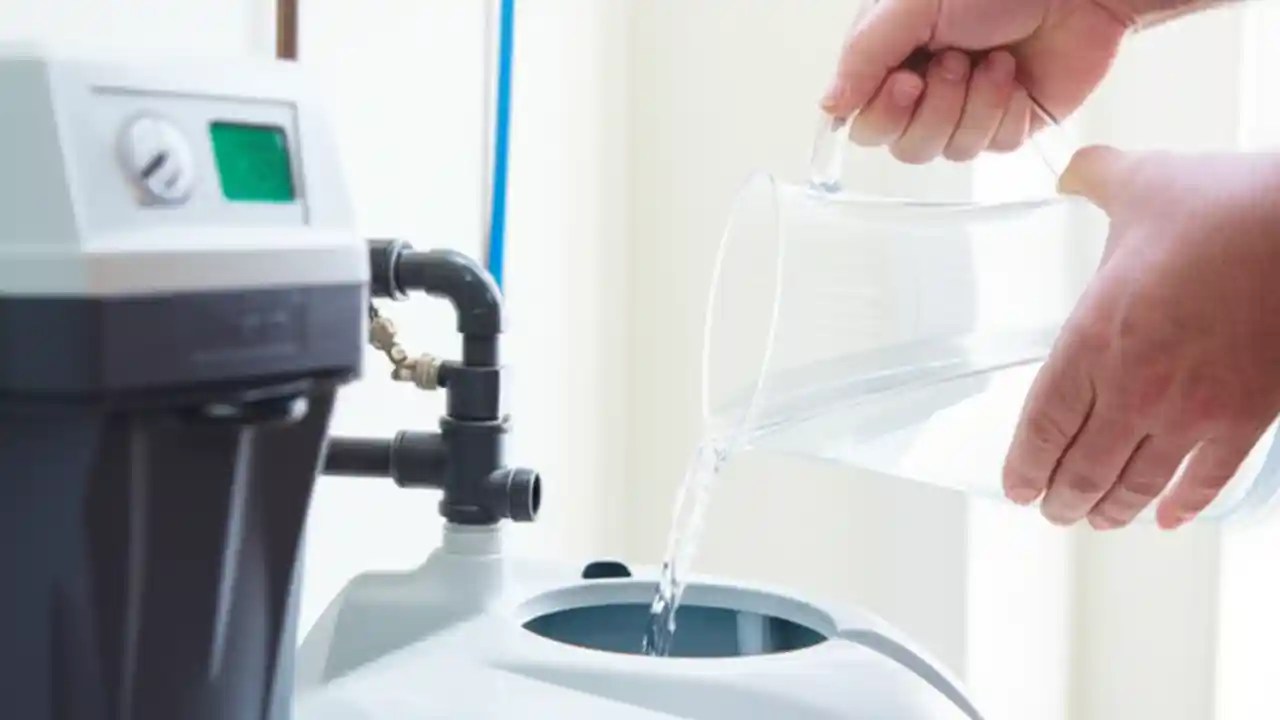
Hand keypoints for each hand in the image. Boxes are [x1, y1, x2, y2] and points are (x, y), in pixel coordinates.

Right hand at [822, 0, 1131, 161]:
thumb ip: (863, 56)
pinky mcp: (1010, 123)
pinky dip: (1004, 112)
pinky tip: (1016, 77)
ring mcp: (969, 110)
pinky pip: (993, 147)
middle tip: (957, 62)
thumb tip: (830, 106)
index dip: (884, 113)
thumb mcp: (911, 6)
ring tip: (994, 61)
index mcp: (893, 60)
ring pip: (950, 152)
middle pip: (904, 147)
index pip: (865, 123)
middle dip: (935, 109)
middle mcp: (926, 90)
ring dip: (973, 106)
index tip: (907, 79)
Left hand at [1002, 148, 1279, 528]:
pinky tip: (1170, 517)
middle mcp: (1137, 386)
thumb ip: (1095, 178)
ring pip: (1140, 481)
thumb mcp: (1143, 182)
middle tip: (1052, 512)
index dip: (1025, 464)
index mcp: (1094, 338)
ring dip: (1114, 508)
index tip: (1015, 487)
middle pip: (1085, 466)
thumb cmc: (1226, 204)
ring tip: (1098, 520)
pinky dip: (1186, 502)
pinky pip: (1210, 477)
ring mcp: (1195, 409)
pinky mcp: (1250, 416)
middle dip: (1063, 497)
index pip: (1044, 423)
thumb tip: (1070, 168)